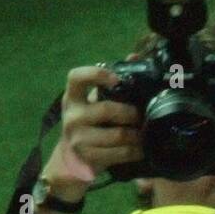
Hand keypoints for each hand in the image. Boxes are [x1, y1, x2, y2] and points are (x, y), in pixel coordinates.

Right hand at [48, 66, 142, 189]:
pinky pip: (121, 153)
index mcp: (72, 97)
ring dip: (137, 135)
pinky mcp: (89, 156)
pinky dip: (135, 151)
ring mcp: (79, 138)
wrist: (73, 155)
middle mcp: (72, 115)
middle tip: (140, 115)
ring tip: (142, 134)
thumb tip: (134, 56)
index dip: (96, 74)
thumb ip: (112, 82)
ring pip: (118, 134)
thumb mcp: (95, 101)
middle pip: (107, 110)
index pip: (76, 78)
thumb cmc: (89, 122)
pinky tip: (140, 149)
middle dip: (130, 113)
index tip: (116, 79)